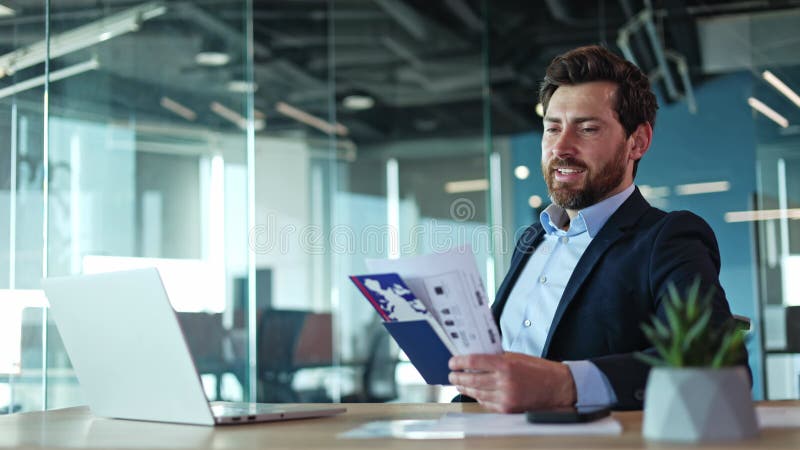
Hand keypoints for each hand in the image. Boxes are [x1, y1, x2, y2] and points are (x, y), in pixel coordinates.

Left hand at [448, 352, 576, 412]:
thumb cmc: (539, 370)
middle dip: (458, 377)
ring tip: (460, 384)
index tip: (452, 362)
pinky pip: (486, 403)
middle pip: (471, 379)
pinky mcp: (507, 409)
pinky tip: (475, 393)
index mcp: (505, 365)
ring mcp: (505, 397)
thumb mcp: (517, 357)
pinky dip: (479, 398)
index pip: (474, 362)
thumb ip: (497, 358)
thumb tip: (477, 359)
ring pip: (477, 393)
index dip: (459, 362)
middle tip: (452, 375)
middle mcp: (504, 382)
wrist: (558, 387)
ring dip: (466, 388)